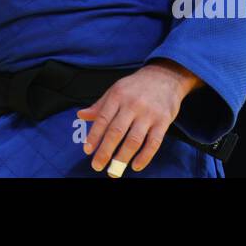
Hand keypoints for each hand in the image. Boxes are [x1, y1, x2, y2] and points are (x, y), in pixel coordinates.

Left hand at [76, 60, 202, 176]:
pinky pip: (154, 143)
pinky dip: (144, 157)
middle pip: (116, 132)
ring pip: (134, 140)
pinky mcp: (163, 121)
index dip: (94, 136)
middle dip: (105, 151)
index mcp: (118, 96)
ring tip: (114, 170)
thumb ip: (99, 106)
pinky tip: (135, 166)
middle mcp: (132, 104)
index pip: (103, 119)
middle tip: (97, 166)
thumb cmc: (136, 86)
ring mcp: (149, 113)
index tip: (87, 151)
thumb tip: (80, 115)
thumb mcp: (116, 90)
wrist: (165, 76)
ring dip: (123, 157)